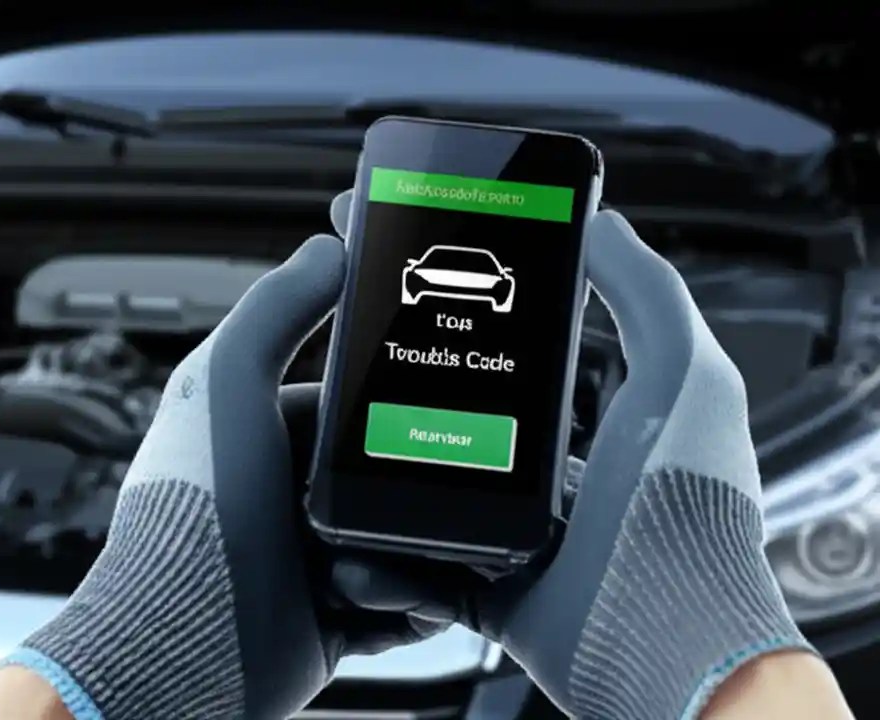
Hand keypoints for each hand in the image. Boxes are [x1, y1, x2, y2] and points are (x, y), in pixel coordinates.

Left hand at [3, 231, 447, 719]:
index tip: (439, 392)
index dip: (387, 397)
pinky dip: (415, 600)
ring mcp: (308, 561)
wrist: (184, 641)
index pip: (347, 402)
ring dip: (417, 543)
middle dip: (413, 478)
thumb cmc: (192, 514)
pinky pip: (403, 605)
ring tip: (410, 546)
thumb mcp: (227, 381)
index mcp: (261, 437)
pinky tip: (411, 593)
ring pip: (402, 537)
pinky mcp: (331, 622)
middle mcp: (283, 496)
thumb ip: (275, 308)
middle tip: (446, 480)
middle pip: (382, 471)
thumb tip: (326, 248)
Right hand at [331, 191, 813, 718]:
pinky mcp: (496, 588)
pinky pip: (429, 560)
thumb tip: (601, 223)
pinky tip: (358, 520)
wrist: (664, 638)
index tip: (426, 280)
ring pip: (442, 482)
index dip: (480, 310)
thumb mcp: (681, 375)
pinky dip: (392, 550)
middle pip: (475, 409)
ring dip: (392, 464)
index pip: (532, 348)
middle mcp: (566, 473)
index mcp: (606, 418)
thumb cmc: (685, 508)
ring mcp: (528, 532)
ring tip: (341, 429)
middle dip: (417, 382)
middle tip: (359, 349)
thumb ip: (646, 291)